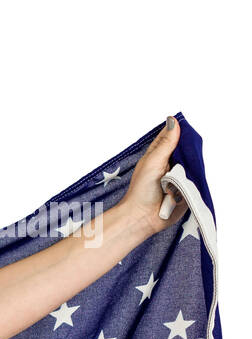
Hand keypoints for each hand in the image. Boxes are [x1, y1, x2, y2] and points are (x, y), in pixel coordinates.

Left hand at [121, 116, 188, 235]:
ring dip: (192, 166)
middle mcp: (169, 165)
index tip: (186, 127)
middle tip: (186, 154)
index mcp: (158, 155)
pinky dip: (196, 179)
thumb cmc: (142, 191)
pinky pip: (197, 180)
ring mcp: (178, 177)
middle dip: (189, 151)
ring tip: (184, 170)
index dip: (179, 131)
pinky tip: (192, 179)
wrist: (143, 217)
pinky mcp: (187, 189)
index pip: (171, 137)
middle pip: (186, 150)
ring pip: (193, 164)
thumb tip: (173, 121)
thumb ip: (166, 143)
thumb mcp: (154, 162)